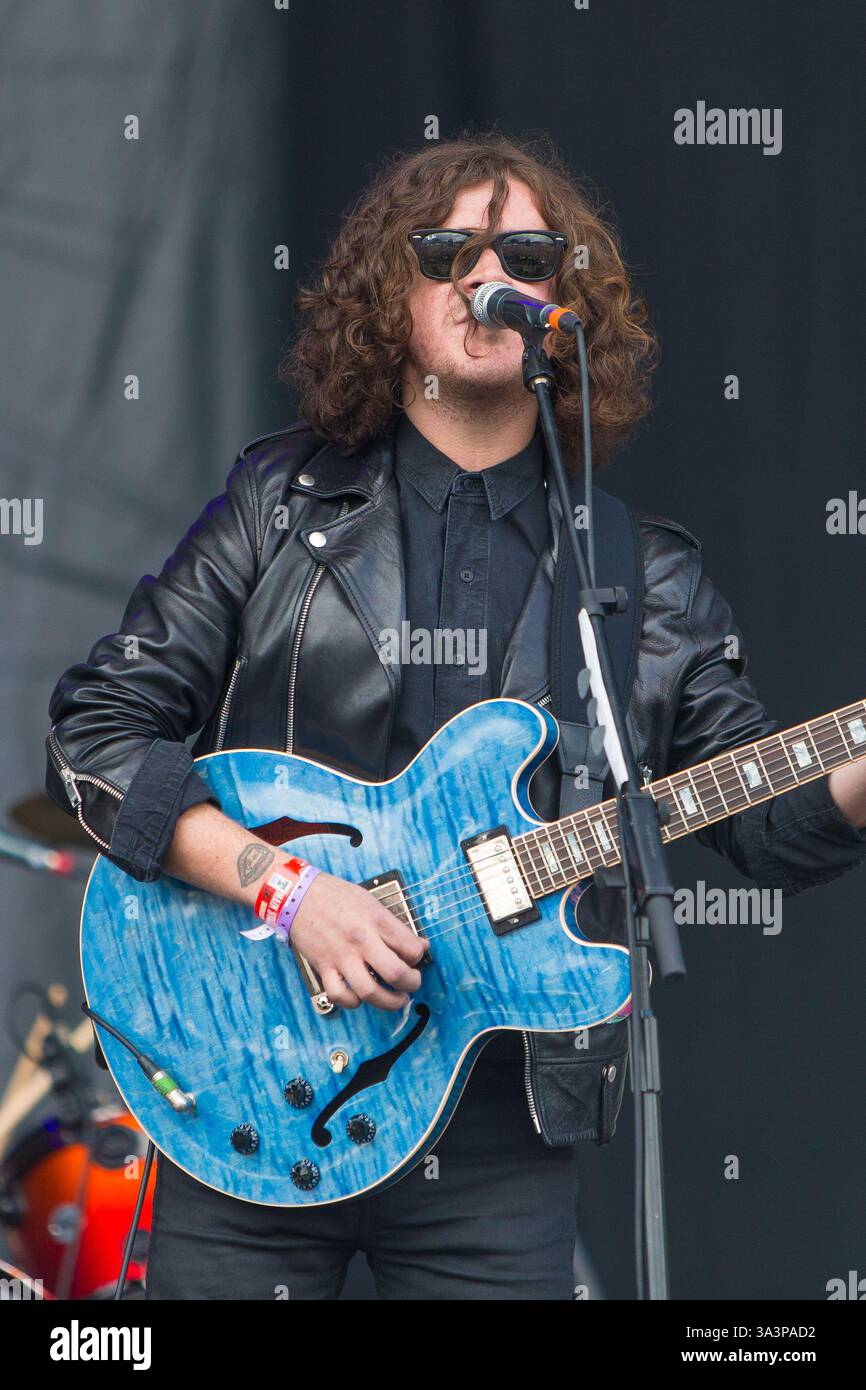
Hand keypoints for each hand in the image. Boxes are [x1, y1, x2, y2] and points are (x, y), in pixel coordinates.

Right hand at [290, 872, 427, 1010]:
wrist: (298, 894)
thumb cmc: (335, 896)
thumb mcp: (371, 902)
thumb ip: (394, 926)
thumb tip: (420, 945)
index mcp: (376, 920)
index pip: (411, 948)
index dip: (418, 957)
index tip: (415, 957)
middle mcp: (361, 940)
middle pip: (395, 973)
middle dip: (411, 984)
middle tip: (412, 983)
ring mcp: (341, 956)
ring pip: (370, 992)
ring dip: (388, 1002)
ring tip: (396, 999)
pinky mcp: (324, 967)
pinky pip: (340, 996)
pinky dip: (353, 1002)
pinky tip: (360, 996)